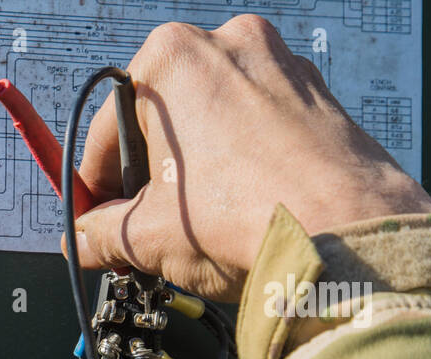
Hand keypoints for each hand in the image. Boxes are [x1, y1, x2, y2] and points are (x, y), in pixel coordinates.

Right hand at [61, 15, 430, 301]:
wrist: (347, 238)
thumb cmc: (246, 218)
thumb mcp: (146, 235)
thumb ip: (99, 234)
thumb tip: (83, 241)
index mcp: (172, 59)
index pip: (108, 132)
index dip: (95, 186)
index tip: (95, 219)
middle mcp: (228, 45)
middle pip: (162, 120)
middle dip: (149, 177)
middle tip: (145, 229)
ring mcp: (280, 66)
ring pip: (213, 124)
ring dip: (195, 172)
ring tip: (199, 228)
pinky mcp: (318, 97)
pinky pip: (259, 130)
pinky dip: (242, 166)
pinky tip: (243, 212)